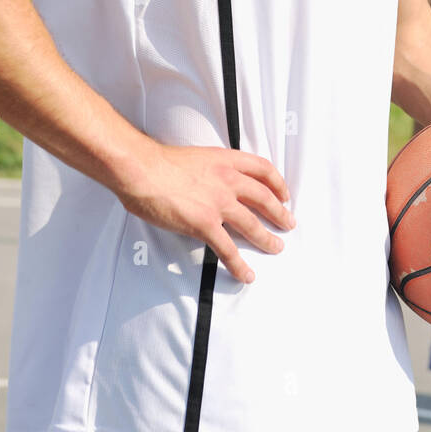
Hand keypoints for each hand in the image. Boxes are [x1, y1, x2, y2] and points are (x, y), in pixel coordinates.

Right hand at [116, 142, 294, 283]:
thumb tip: (208, 181)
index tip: (283, 193)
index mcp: (225, 160)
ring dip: (266, 239)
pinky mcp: (205, 224)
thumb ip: (209, 168)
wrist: (142, 169)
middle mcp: (227, 180)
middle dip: (279, 212)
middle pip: (264, 198)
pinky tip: (246, 274)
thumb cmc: (158, 161)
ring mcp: (218, 203)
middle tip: (289, 223)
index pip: (262, 169)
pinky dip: (239, 265)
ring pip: (252, 225)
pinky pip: (227, 249)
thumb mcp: (195, 157)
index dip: (277, 183)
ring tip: (276, 247)